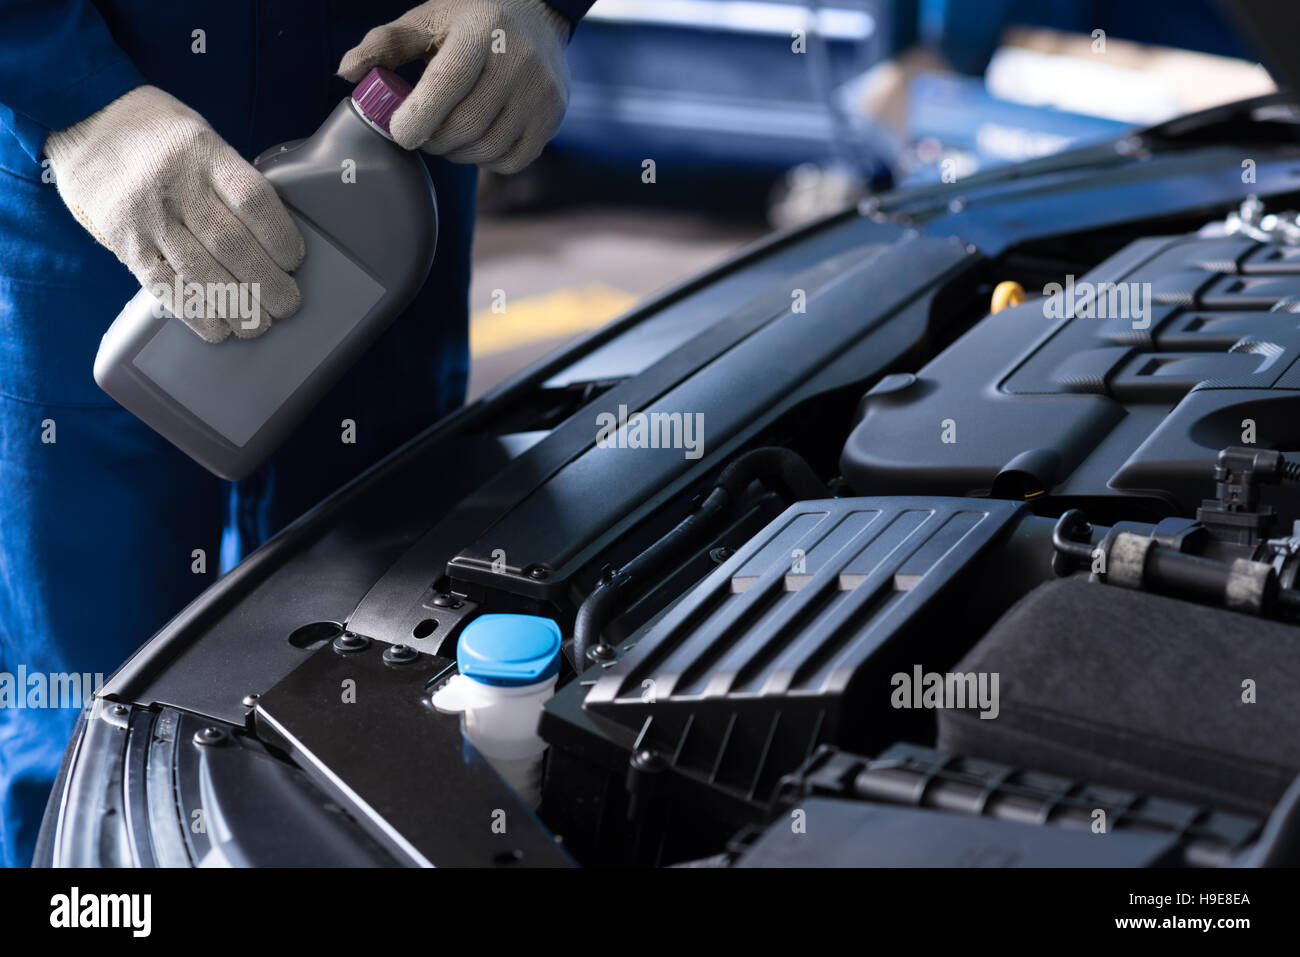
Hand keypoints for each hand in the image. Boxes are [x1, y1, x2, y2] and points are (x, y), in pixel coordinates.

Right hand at [44, 86, 305, 341]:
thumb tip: (275, 243)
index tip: (295, 261)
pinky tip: (220, 329)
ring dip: (237, 307)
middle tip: (287, 305)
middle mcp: (176, 185)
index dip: (281, 239)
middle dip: (267, 284)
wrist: (88, 121)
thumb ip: (233, 184)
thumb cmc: (163, 137)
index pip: (253, 201)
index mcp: (205, 153)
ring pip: (199, 272)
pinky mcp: (125, 243)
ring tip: (259, 324)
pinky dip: (197, 314)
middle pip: (231, 244)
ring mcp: (147, 216)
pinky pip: (164, 286)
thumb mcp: (204, 140)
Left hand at [338, 0, 569, 173]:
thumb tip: (347, 73)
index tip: (400, 133)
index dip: (420, 117)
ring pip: (489, 148)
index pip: (449, 84)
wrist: (537, 13)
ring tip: (447, 137)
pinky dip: (487, 161)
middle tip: (421, 134)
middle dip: (434, 140)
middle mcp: (519, 60)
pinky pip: (513, 160)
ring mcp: (542, 91)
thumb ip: (385, 44)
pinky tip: (477, 141)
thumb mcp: (427, 19)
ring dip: (458, 154)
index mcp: (482, 29)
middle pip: (467, 125)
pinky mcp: (553, 116)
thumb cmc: (471, 19)